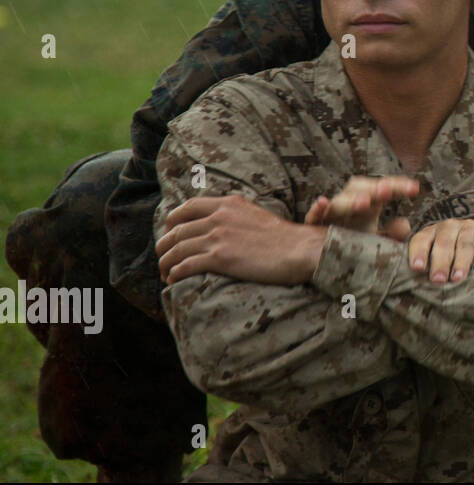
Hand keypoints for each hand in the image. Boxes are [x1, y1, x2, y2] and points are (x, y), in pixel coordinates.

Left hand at [157, 195, 325, 286]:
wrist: (300, 249)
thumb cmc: (284, 238)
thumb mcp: (255, 215)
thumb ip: (235, 216)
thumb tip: (221, 226)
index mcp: (228, 204)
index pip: (188, 207)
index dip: (173, 220)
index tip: (170, 231)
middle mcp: (219, 217)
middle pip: (177, 230)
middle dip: (165, 245)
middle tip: (163, 257)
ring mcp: (218, 237)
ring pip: (176, 249)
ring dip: (166, 262)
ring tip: (165, 273)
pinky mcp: (220, 258)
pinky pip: (185, 265)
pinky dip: (175, 273)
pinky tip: (174, 280)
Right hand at [304, 175, 418, 240]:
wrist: (324, 255)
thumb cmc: (355, 242)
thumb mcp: (377, 240)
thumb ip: (391, 234)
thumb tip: (405, 225)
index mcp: (367, 203)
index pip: (384, 188)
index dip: (398, 187)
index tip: (415, 188)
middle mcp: (349, 204)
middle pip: (360, 189)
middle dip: (374, 189)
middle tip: (388, 191)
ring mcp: (331, 214)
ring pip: (339, 202)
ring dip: (352, 201)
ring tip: (365, 203)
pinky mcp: (314, 226)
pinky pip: (313, 215)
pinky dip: (317, 209)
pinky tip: (322, 202)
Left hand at [406, 219, 473, 283]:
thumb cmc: (457, 252)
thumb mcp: (437, 252)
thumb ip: (418, 256)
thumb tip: (397, 260)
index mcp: (433, 232)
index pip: (422, 239)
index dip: (418, 252)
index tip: (416, 268)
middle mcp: (451, 226)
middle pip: (443, 242)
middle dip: (440, 262)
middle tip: (438, 280)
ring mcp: (472, 227)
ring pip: (465, 243)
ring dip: (461, 261)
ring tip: (458, 278)